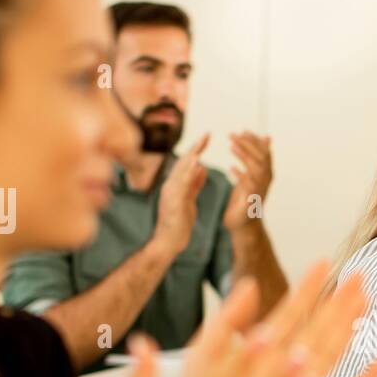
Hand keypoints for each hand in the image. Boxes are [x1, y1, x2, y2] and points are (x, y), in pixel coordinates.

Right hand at [150, 132, 209, 258]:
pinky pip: (181, 186)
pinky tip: (196, 166)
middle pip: (183, 163)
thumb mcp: (189, 200)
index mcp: (175, 185)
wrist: (168, 242)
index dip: (197, 150)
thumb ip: (194, 184)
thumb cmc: (178, 223)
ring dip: (191, 158)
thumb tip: (201, 168)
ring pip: (180, 173)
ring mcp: (170, 195)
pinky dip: (189, 175)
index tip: (207, 137)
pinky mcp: (173, 204)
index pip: (186, 164)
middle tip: (207, 134)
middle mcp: (171, 186)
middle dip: (195, 148)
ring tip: (201, 145)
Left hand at [222, 132, 273, 231]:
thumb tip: (267, 137)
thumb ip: (258, 156)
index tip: (243, 131)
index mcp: (267, 174)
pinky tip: (231, 168)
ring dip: (244, 156)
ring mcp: (260, 191)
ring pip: (256, 169)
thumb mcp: (252, 174)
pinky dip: (241, 175)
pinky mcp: (251, 201)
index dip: (255, 141)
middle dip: (248, 144)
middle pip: (261, 158)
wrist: (244, 225)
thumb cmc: (246, 197)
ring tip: (231, 146)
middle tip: (233, 135)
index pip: (265, 152)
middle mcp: (266, 181)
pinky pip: (248, 186)